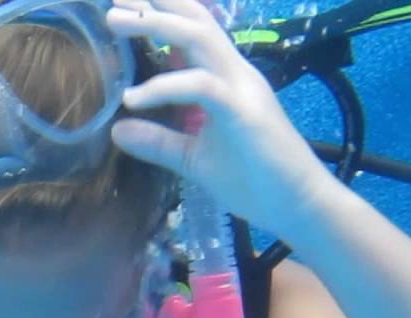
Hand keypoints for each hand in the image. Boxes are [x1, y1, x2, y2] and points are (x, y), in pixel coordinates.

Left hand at [106, 0, 338, 238]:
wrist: (297, 205)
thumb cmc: (253, 180)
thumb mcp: (193, 160)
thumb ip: (159, 142)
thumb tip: (118, 130)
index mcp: (227, 78)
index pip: (195, 31)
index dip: (163, 12)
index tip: (124, 4)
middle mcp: (235, 74)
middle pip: (196, 22)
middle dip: (155, 6)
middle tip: (114, 2)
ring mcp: (242, 89)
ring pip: (200, 39)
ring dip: (157, 26)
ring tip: (116, 23)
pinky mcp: (244, 112)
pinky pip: (202, 86)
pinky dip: (165, 86)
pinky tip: (133, 99)